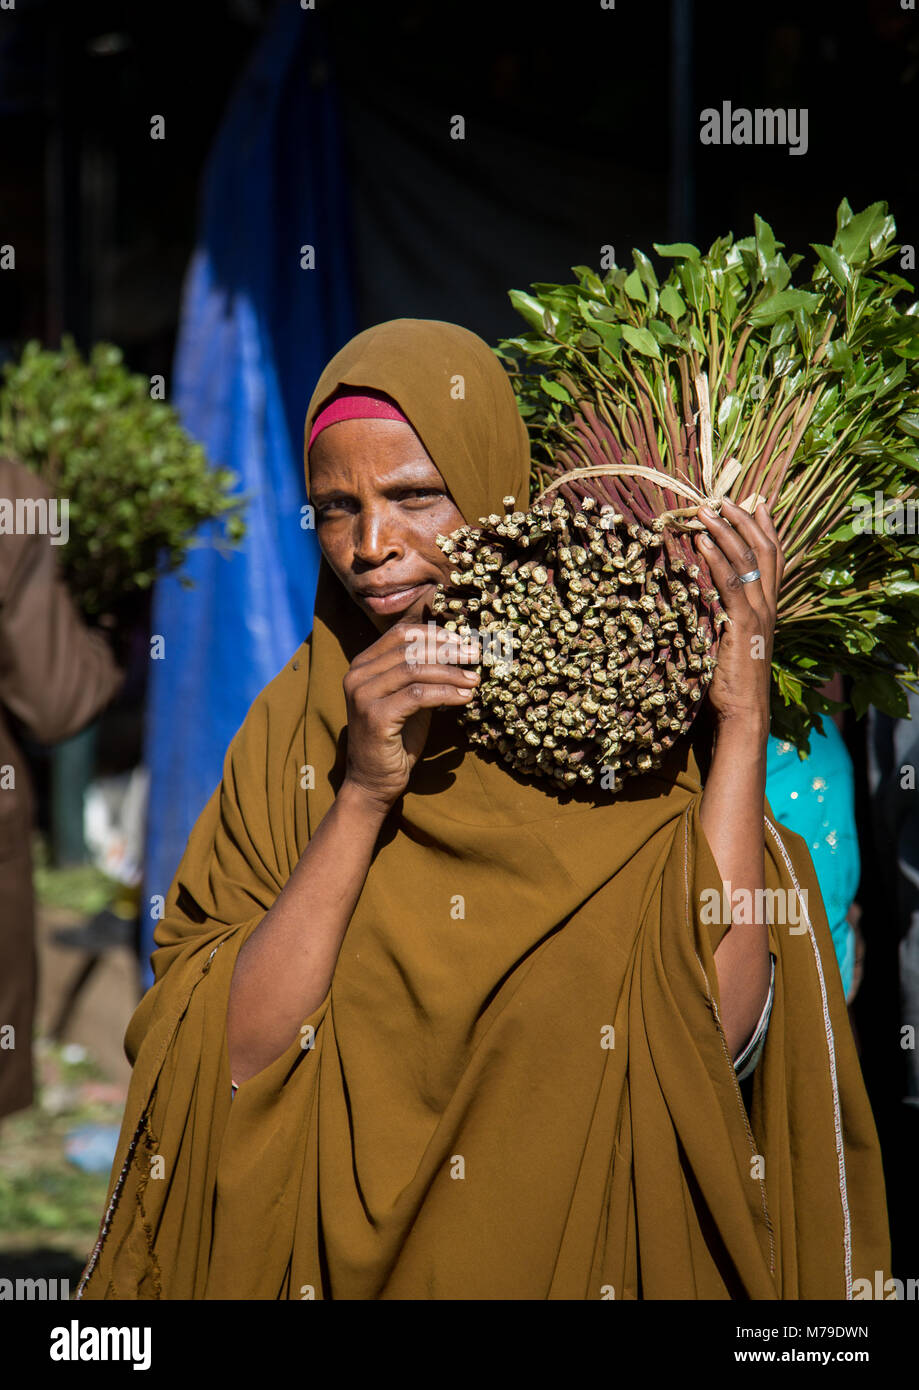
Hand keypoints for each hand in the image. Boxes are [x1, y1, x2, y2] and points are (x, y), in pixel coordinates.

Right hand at [341, 620, 480, 811]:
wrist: (374, 780)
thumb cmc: (395, 739)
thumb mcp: (409, 698)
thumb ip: (422, 674)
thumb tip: (457, 651)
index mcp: (363, 665)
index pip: (400, 634)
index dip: (433, 633)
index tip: (460, 639)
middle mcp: (357, 676)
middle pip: (410, 650)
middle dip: (447, 650)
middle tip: (474, 654)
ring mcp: (363, 695)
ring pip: (415, 671)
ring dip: (451, 673)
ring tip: (473, 680)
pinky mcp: (375, 716)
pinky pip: (418, 696)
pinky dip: (446, 693)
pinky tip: (465, 698)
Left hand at [693, 498, 784, 728]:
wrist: (743, 712)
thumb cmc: (731, 682)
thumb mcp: (730, 640)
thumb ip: (724, 615)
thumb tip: (704, 594)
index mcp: (768, 607)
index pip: (773, 557)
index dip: (766, 527)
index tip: (756, 501)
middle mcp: (768, 605)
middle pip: (764, 550)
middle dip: (744, 519)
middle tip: (724, 498)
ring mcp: (758, 613)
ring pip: (747, 560)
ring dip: (725, 530)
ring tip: (706, 510)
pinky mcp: (741, 624)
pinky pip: (730, 583)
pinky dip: (715, 558)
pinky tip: (701, 542)